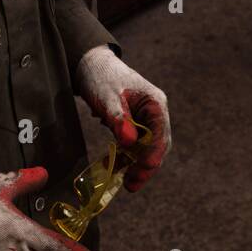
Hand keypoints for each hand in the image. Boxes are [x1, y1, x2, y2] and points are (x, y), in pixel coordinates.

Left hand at [75, 46, 171, 191]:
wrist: (91, 66)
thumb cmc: (101, 78)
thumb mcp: (108, 97)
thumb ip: (119, 119)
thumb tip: (130, 143)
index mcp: (155, 103)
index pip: (161, 133)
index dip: (153, 153)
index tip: (143, 169)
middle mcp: (155, 112)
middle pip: (157, 145)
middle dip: (146, 166)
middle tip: (132, 184)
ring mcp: (146, 119)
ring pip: (147, 148)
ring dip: (137, 165)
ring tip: (126, 183)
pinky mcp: (135, 124)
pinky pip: (135, 145)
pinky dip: (127, 157)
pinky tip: (115, 167)